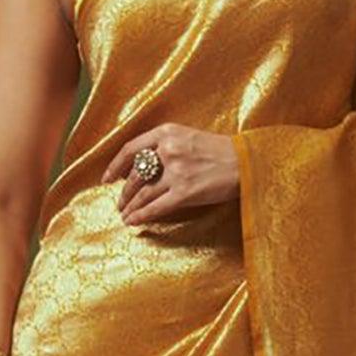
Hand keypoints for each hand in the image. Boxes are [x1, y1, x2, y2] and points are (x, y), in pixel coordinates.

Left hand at [101, 122, 240, 225]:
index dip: (115, 166)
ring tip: (125, 215)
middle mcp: (168, 150)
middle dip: (124, 192)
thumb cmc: (221, 151)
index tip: (108, 178)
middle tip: (120, 202)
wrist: (247, 161)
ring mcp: (177, 172)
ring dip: (131, 206)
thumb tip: (142, 166)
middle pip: (135, 175)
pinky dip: (142, 216)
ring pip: (143, 193)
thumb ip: (166, 146)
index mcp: (167, 133)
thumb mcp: (189, 137)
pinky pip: (156, 207)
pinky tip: (134, 221)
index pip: (131, 149)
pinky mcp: (186, 192)